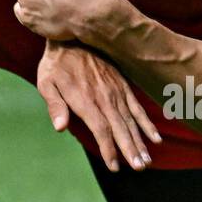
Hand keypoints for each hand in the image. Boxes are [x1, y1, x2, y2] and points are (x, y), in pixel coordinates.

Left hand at [36, 40, 161, 172]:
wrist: (74, 34)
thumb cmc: (56, 63)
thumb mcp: (46, 82)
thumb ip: (54, 105)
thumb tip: (60, 128)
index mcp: (85, 99)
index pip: (100, 129)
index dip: (108, 148)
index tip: (115, 166)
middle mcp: (104, 97)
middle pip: (120, 128)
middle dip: (130, 149)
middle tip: (140, 168)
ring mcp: (116, 91)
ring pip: (131, 121)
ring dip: (140, 141)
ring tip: (147, 160)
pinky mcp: (123, 86)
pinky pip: (137, 107)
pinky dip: (146, 123)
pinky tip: (155, 138)